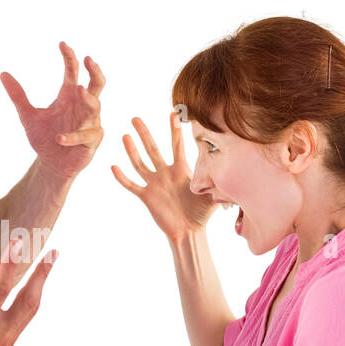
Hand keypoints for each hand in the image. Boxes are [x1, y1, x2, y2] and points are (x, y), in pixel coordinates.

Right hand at [0, 236, 56, 345]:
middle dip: (42, 274)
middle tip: (53, 252)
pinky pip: (25, 317)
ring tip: (50, 262)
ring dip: (41, 284)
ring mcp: (8, 340)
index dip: (11, 264)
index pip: (1, 289)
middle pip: (29, 300)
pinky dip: (31, 298)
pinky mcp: (10, 344)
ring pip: (31, 308)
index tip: (19, 243)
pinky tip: (35, 284)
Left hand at [1, 41, 105, 179]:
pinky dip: (72, 136)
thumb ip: (18, 95)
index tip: (62, 43)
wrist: (50, 164)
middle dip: (94, 71)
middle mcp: (83, 106)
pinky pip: (85, 136)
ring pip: (95, 106)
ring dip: (87, 98)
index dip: (69, 57)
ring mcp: (90, 123)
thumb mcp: (28, 115)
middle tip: (88, 59)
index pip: (72, 71)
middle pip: (96, 84)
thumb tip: (2, 73)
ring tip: (76, 88)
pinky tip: (58, 137)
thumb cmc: (44, 138)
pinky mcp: (91, 142)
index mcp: (69, 96)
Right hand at [111, 111, 215, 241]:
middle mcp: (165, 174)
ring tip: (125, 136)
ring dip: (132, 151)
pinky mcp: (147, 197)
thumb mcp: (213, 195)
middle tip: (136, 118)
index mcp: (181, 170)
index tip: (173, 113)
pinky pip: (132, 186)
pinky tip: (113, 167)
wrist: (189, 232)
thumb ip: (219, 182)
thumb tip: (231, 171)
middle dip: (145, 133)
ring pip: (140, 164)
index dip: (174, 130)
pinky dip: (122, 177)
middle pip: (153, 149)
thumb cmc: (202, 214)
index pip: (176, 145)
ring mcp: (154, 184)